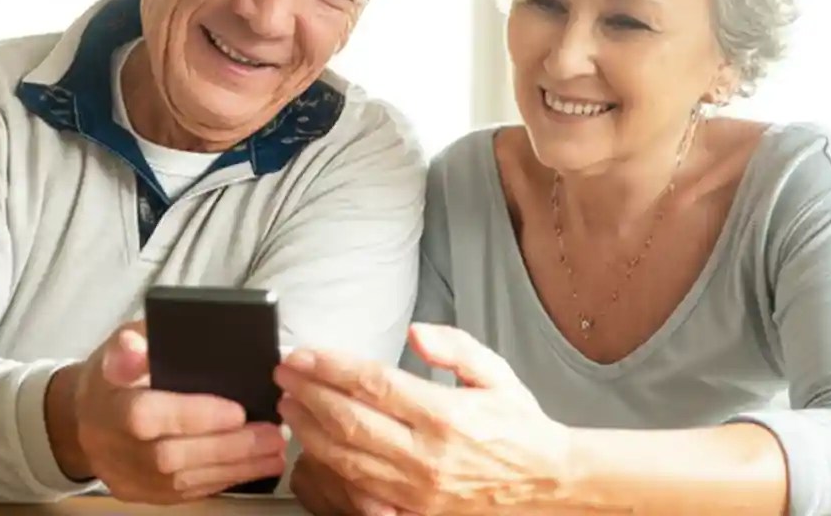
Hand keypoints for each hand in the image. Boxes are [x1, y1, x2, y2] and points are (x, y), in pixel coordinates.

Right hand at [46, 321, 286, 502]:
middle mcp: (112, 446)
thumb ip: (133, 341)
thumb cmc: (114, 374)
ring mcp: (126, 476)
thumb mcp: (119, 343)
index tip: (238, 410)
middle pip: (170, 456)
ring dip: (234, 468)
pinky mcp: (140, 493)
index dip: (193, 416)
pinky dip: (222, 480)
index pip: (146, 416)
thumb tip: (137, 348)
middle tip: (272, 435)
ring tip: (274, 452)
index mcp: (107, 404)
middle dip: (227, 447)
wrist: (86, 415)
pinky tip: (253, 467)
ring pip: (182, 481)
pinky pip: (184, 493)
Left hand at [275, 324, 570, 514]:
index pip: (372, 384)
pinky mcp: (413, 513)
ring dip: (309, 430)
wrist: (547, 483)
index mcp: (445, 415)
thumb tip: (414, 333)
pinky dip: (331, 469)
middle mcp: (427, 456)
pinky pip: (360, 491)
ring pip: (346, 460)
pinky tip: (315, 448)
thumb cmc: (518, 425)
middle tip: (283, 373)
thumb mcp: (495, 372)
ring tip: (289, 405)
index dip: (330, 367)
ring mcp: (417, 490)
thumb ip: (454, 346)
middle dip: (308, 394)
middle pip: (348, 421)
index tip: (303, 354)